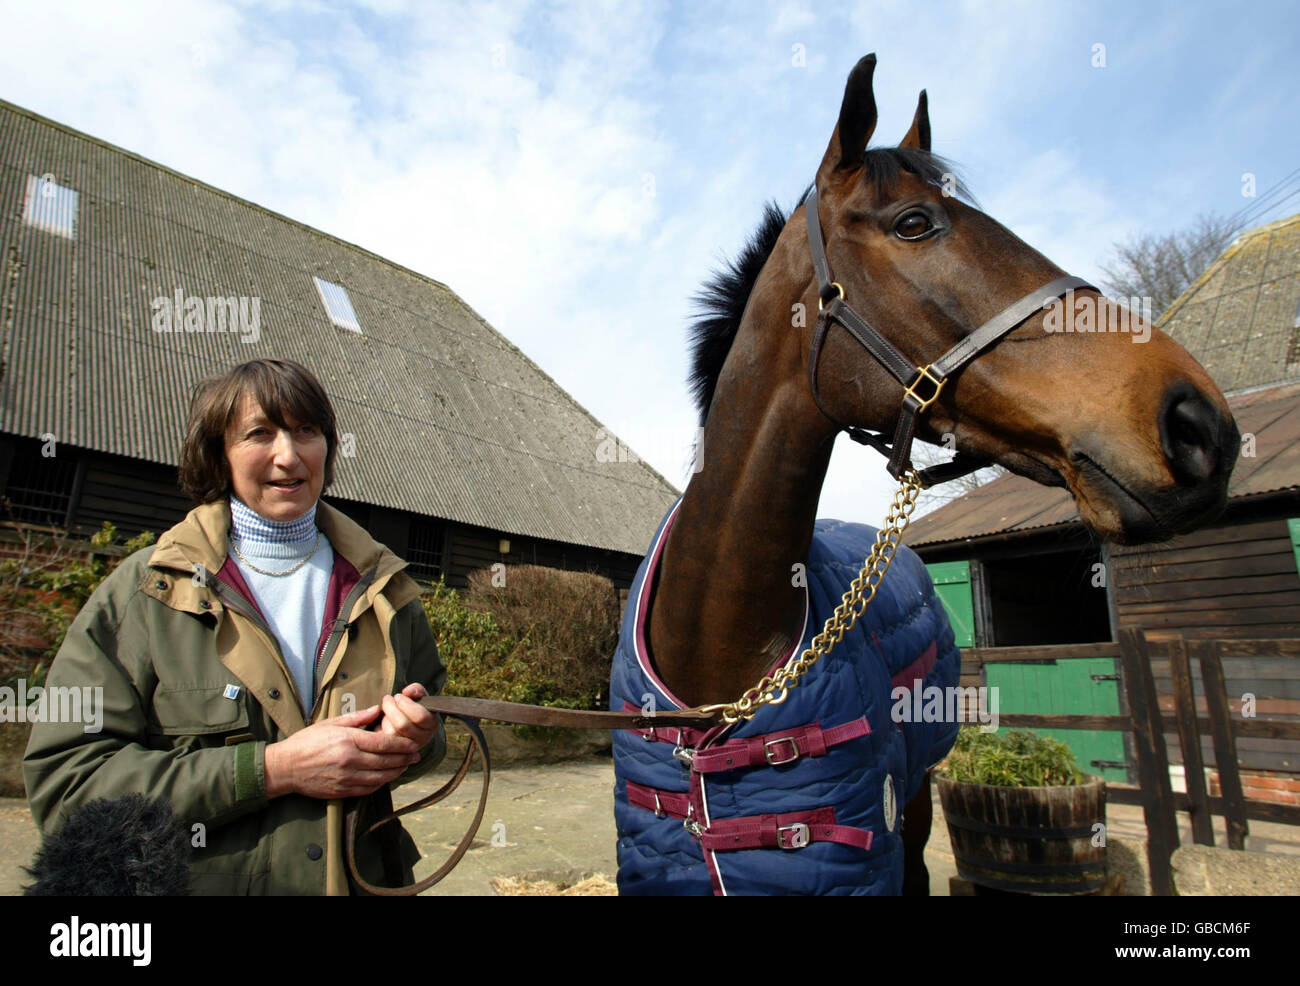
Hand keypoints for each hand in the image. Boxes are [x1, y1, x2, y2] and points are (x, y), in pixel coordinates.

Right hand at [264, 705, 420, 799]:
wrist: (284, 768)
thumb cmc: (306, 742)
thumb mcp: (330, 723)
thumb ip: (357, 718)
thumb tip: (378, 710)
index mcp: (347, 741)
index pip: (383, 743)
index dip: (402, 745)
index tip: (413, 745)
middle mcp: (349, 760)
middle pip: (386, 762)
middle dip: (404, 759)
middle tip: (416, 756)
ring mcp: (346, 778)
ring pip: (380, 778)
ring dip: (396, 773)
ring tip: (405, 766)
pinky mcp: (341, 791)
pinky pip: (368, 789)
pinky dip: (380, 784)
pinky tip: (386, 778)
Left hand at [379, 683, 439, 765]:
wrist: (406, 726)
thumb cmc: (411, 709)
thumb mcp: (418, 697)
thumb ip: (416, 690)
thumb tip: (408, 691)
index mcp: (432, 724)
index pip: (420, 717)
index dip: (406, 704)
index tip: (398, 695)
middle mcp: (423, 738)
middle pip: (403, 725)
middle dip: (391, 708)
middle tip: (388, 699)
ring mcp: (409, 747)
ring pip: (392, 731)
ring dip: (386, 717)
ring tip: (386, 708)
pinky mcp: (395, 752)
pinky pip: (384, 739)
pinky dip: (380, 726)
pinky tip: (383, 719)